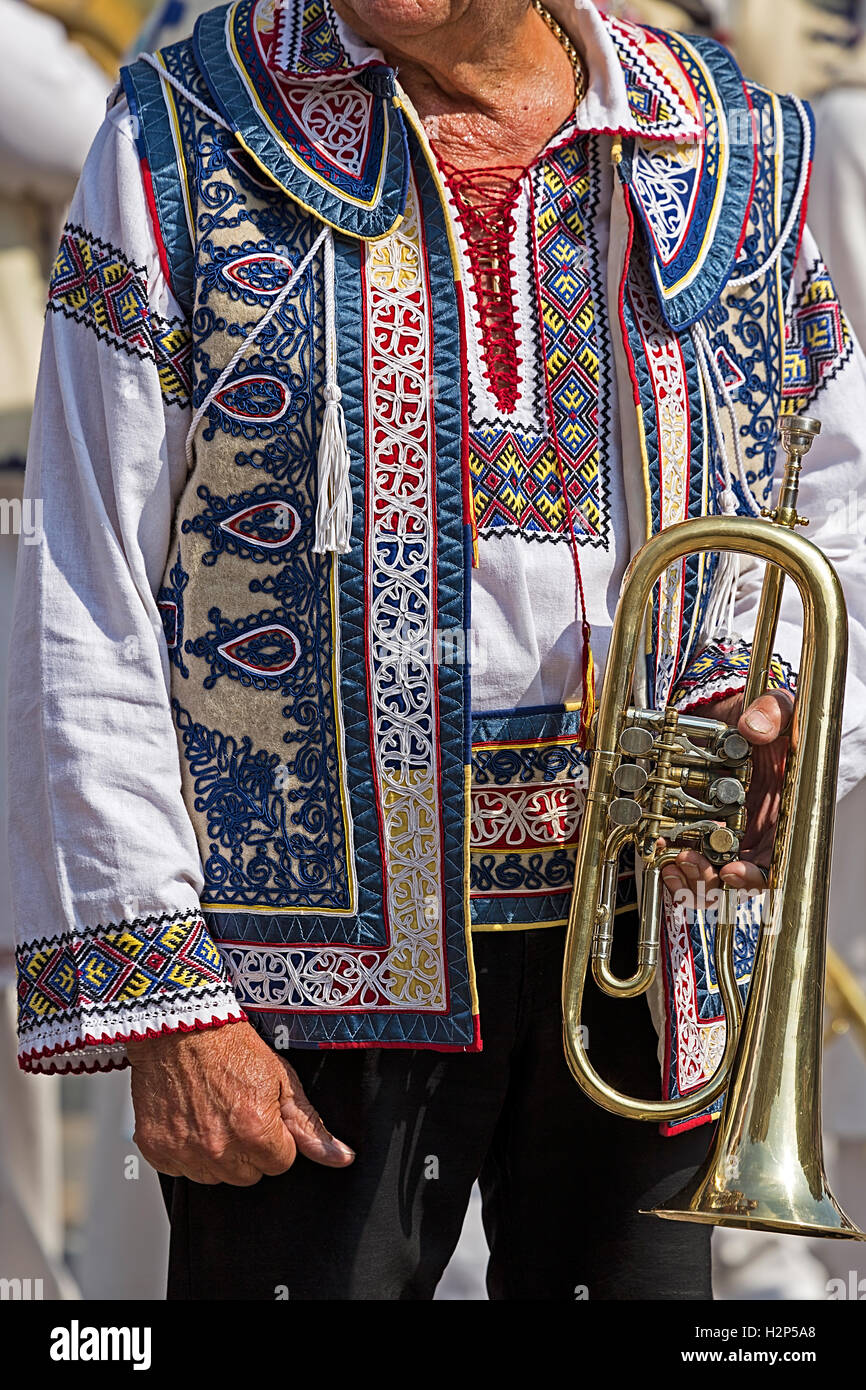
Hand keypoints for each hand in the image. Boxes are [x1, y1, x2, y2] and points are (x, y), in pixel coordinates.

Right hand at [128, 1021, 354, 1185]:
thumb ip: (310, 1126)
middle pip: (248, 1175)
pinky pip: (181, 1169)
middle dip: (248, 1149)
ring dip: (217, 1153)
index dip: (275, 1137)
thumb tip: (342, 1159)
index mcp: (257, 1133)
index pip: (280, 1164)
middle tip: (235, 1109)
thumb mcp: (281, 1079)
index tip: (262, 1112)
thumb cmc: (231, 1047)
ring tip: (211, 1111)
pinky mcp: (157, 1151)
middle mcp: (220, 1149)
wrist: (180, 1026)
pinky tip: (188, 1116)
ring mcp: (186, 1152)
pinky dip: (185, 1149)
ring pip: (215, 1176)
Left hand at [661, 689, 793, 901]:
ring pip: (706, 866)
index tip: (730, 870)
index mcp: (786, 812)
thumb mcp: (780, 707)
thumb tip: (753, 727)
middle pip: (735, 872)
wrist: (736, 712)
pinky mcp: (697, 818)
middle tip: (688, 862)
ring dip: (685, 870)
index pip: (777, 860)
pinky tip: (656, 841)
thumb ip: (773, 713)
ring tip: (666, 854)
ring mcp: (727, 826)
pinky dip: (669, 849)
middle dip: (709, 876)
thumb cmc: (767, 717)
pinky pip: (683, 845)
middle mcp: (757, 827)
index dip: (756, 874)